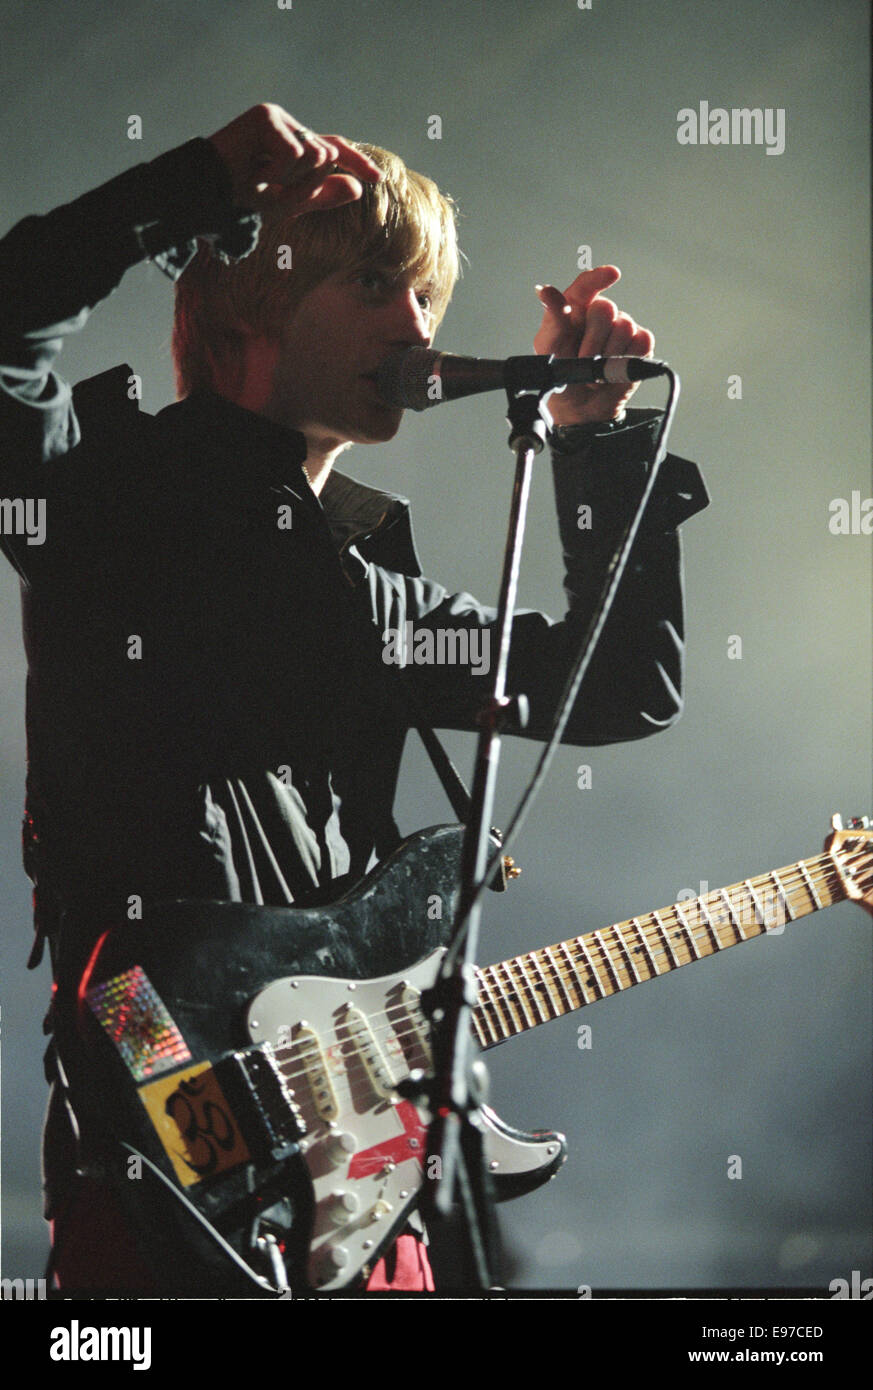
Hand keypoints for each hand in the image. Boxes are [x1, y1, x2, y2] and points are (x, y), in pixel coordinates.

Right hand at [207, 103, 382, 214]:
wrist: (211, 196)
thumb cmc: (245, 200)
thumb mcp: (290, 202)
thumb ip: (322, 194)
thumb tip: (357, 188)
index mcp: (296, 143)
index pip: (335, 149)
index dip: (358, 161)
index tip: (378, 179)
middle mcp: (290, 126)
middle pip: (328, 157)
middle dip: (307, 184)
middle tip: (272, 190)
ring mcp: (278, 118)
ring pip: (317, 154)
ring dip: (293, 179)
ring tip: (262, 179)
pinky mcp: (267, 116)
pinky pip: (297, 153)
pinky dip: (279, 171)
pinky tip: (255, 169)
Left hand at [533, 266, 654, 425]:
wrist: (580, 410)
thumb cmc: (560, 377)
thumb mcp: (549, 348)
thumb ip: (552, 318)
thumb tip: (545, 291)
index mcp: (576, 310)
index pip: (587, 286)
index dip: (599, 278)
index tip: (613, 274)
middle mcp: (600, 316)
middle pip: (606, 308)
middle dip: (593, 340)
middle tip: (583, 360)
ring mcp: (622, 329)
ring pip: (624, 327)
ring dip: (608, 355)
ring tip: (595, 370)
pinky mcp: (640, 346)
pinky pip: (641, 342)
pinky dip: (626, 360)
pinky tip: (613, 371)